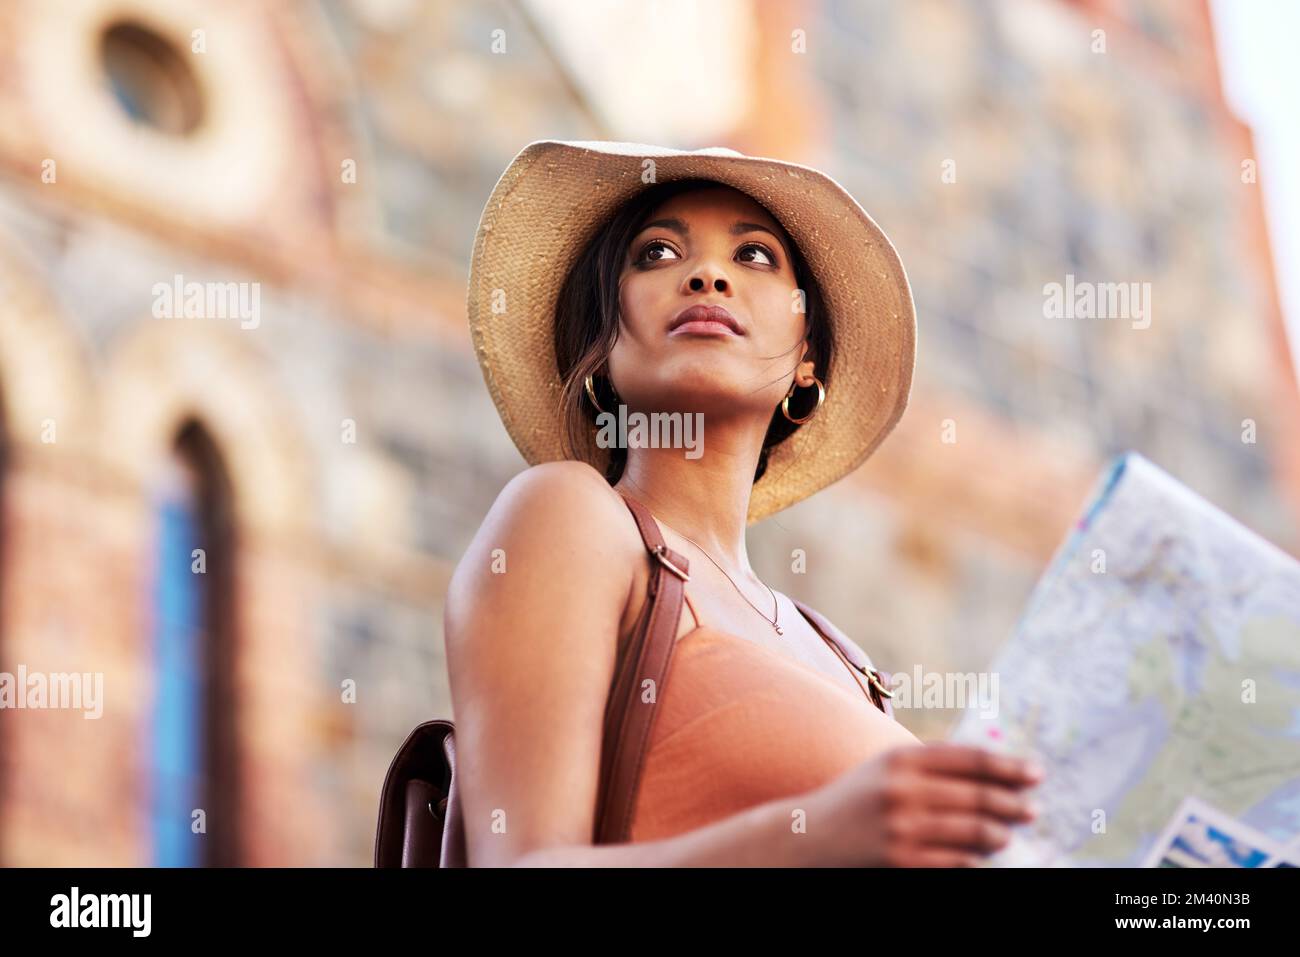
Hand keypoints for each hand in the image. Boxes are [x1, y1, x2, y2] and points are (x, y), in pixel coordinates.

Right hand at [803, 742, 1042, 866]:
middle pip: (977, 795)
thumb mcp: (888, 768)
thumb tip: (997, 772)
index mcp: (901, 758)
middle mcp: (902, 789)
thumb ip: (934, 765)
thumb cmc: (859, 798)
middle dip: (1012, 803)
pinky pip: (955, 861)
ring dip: (999, 834)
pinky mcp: (901, 860)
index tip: (1036, 773)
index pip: (970, 759)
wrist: (809, 836)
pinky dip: (974, 859)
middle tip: (1032, 809)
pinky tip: (981, 856)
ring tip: (1007, 835)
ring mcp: (901, 827)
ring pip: (973, 831)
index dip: (1009, 766)